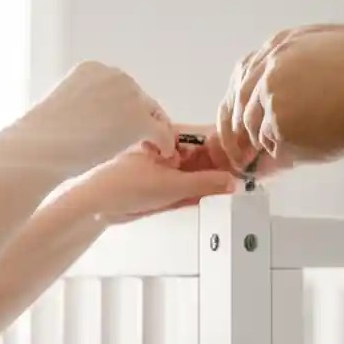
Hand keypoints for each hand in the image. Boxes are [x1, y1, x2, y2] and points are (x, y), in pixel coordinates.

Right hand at [16, 60, 174, 173]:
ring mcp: (128, 96)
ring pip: (153, 114)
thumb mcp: (65, 107)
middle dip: (142, 119)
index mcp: (93, 67)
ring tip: (152, 148)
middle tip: (143, 141)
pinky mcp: (139, 120)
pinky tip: (161, 154)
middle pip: (140, 98)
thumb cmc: (43, 137)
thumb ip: (88, 105)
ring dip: (154, 131)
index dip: (125, 108)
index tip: (124, 126)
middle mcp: (114, 75)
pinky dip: (164, 143)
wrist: (39, 148)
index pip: (121, 87)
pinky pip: (161, 132)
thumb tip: (102, 121)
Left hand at [68, 140, 236, 223]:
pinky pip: (189, 186)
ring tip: (235, 187)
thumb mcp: (170, 186)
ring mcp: (167, 168)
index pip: (208, 138)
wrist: (95, 205)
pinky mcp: (163, 185)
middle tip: (247, 177)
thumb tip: (231, 182)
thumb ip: (204, 185)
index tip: (249, 156)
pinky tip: (214, 197)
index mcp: (169, 137)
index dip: (229, 147)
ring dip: (214, 181)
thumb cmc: (119, 186)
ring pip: (200, 172)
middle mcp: (169, 150)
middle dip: (226, 166)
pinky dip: (201, 193)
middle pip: (207, 156)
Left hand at [216, 26, 343, 170]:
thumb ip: (294, 66)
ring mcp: (273, 100)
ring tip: (309, 144)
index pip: (241, 82)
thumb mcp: (325, 46)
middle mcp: (268, 72)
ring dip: (275, 146)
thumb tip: (279, 97)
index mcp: (277, 48)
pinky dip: (291, 156)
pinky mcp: (283, 127)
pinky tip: (317, 148)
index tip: (238, 124)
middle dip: (243, 136)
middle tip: (249, 155)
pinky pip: (277, 151)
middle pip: (241, 113)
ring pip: (259, 135)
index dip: (239, 108)